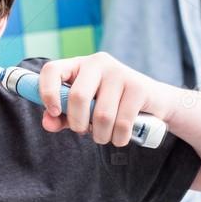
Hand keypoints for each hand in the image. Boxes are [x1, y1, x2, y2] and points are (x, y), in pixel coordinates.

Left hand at [38, 52, 175, 145]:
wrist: (154, 101)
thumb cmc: (111, 105)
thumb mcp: (84, 109)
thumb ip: (62, 116)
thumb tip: (47, 122)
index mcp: (79, 65)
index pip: (52, 70)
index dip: (47, 92)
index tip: (54, 112)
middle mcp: (98, 63)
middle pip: (78, 97)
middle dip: (78, 124)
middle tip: (84, 131)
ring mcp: (120, 73)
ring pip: (102, 115)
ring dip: (101, 136)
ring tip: (105, 136)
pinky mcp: (138, 87)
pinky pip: (122, 123)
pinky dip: (118, 138)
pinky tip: (120, 137)